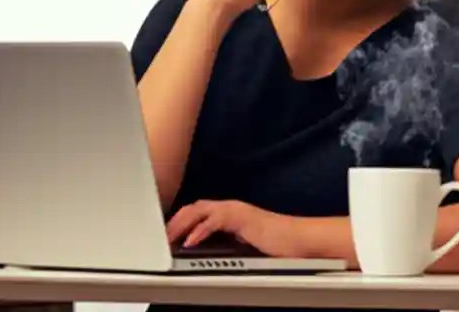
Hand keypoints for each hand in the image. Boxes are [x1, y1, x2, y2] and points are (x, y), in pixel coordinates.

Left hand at [166, 200, 302, 256]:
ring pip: (199, 210)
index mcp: (228, 213)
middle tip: (160, 237)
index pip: (196, 212)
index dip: (179, 221)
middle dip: (174, 222)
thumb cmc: (276, 244)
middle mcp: (229, 207)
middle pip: (192, 208)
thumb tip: (208, 249)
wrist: (299, 241)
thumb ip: (227, 242)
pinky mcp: (241, 218)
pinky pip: (214, 221)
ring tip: (168, 238)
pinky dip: (199, 231)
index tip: (166, 234)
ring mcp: (235, 210)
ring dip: (181, 224)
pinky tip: (190, 242)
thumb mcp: (244, 244)